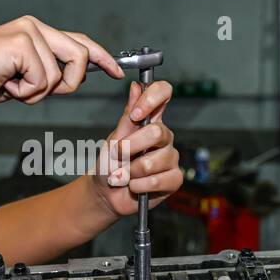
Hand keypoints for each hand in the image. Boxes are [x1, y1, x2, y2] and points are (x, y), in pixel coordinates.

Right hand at [0, 15, 123, 102]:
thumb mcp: (24, 77)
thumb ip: (47, 73)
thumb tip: (73, 79)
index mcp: (36, 31)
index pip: (79, 41)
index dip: (102, 57)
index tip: (116, 72)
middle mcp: (35, 26)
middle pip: (80, 55)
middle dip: (70, 82)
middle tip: (43, 91)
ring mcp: (30, 31)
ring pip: (60, 74)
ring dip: (39, 92)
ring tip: (14, 87)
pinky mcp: (24, 42)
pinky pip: (44, 80)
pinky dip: (26, 92)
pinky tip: (6, 84)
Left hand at [90, 79, 182, 216]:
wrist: (106, 193)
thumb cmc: (110, 164)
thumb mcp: (114, 139)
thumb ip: (127, 116)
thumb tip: (135, 87)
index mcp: (151, 121)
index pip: (163, 94)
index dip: (152, 98)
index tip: (136, 115)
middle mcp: (164, 138)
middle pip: (157, 132)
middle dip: (130, 148)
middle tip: (118, 156)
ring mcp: (171, 158)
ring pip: (152, 162)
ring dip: (129, 172)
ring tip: (123, 175)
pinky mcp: (174, 179)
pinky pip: (157, 181)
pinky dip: (138, 185)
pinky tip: (134, 186)